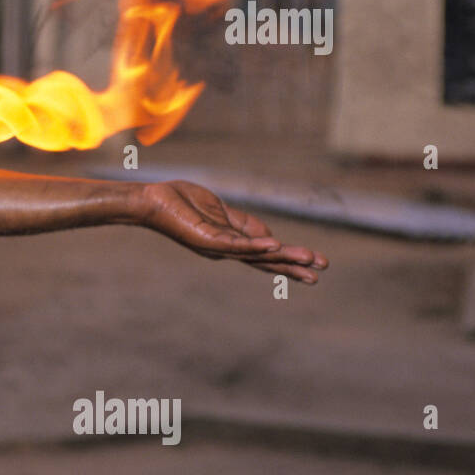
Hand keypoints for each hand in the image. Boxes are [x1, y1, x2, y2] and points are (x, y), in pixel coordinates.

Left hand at [137, 180, 328, 283]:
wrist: (153, 200)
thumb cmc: (183, 203)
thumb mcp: (221, 212)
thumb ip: (245, 224)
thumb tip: (272, 238)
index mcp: (230, 242)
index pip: (264, 253)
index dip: (288, 257)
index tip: (315, 262)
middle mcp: (226, 249)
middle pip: (264, 260)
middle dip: (292, 266)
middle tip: (320, 273)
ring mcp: (217, 246)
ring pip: (255, 255)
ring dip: (282, 257)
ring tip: (308, 260)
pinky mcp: (207, 239)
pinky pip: (235, 244)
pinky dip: (255, 246)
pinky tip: (275, 246)